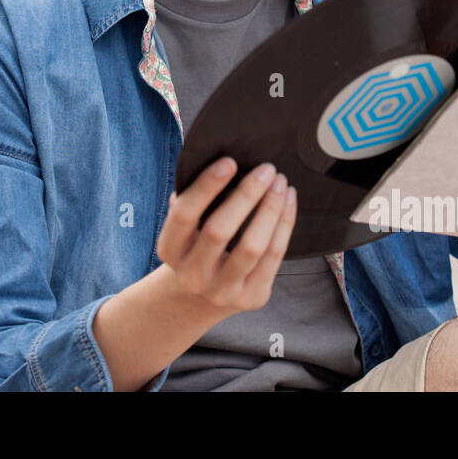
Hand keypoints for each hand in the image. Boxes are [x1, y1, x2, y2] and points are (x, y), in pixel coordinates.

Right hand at [156, 156, 296, 315]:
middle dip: (246, 195)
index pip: (184, 215)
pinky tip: (288, 202)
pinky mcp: (251, 297)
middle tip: (266, 169)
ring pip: (252, 247)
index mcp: (169, 250)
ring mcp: (222, 291)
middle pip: (219, 231)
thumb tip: (222, 161)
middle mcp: (192, 275)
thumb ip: (193, 200)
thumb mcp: (184, 228)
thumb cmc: (196, 244)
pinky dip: (284, 225)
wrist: (203, 297)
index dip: (206, 186)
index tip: (230, 161)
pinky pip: (273, 257)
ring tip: (280, 183)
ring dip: (270, 209)